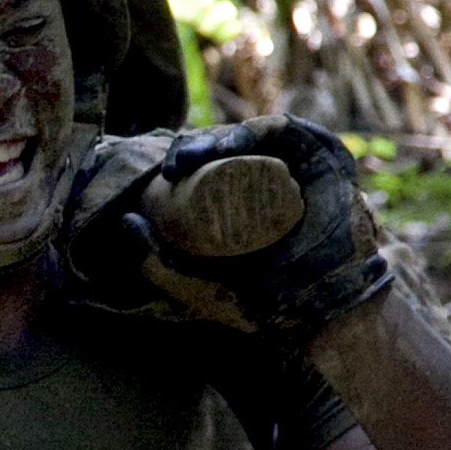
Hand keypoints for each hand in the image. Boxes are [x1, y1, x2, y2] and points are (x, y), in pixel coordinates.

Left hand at [122, 117, 390, 338]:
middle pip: (230, 148)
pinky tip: (236, 141)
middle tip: (174, 164)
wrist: (324, 319)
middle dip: (198, 146)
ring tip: (195, 154)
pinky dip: (263, 130)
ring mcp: (299, 167)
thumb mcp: (200, 288)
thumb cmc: (266, 304)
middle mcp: (271, 178)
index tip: (164, 173)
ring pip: (255, 138)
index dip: (185, 159)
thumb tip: (123, 223)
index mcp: (244, 199)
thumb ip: (157, 267)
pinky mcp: (326, 162)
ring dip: (222, 137)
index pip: (210, 165)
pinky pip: (293, 135)